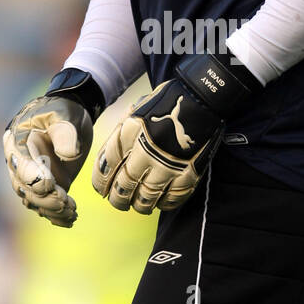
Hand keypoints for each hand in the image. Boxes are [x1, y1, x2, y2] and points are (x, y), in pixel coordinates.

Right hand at [2, 69, 103, 226]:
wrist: (70, 117)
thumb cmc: (64, 112)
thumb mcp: (65, 115)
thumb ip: (65, 132)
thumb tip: (68, 155)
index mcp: (17, 142)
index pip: (20, 164)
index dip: (33, 176)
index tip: (50, 183)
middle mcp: (20, 163)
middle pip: (25, 187)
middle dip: (44, 197)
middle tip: (65, 201)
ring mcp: (32, 178)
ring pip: (34, 200)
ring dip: (52, 209)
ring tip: (72, 211)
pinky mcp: (46, 188)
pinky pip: (45, 206)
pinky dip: (56, 216)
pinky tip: (71, 220)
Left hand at [92, 51, 257, 214]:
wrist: (202, 98)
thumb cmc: (167, 103)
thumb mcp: (136, 111)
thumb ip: (122, 135)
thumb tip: (109, 161)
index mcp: (129, 132)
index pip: (106, 165)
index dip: (101, 182)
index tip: (101, 189)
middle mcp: (146, 150)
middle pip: (124, 185)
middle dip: (118, 198)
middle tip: (118, 202)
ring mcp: (168, 163)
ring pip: (146, 197)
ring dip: (140, 205)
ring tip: (138, 205)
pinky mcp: (189, 172)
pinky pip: (173, 198)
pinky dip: (165, 203)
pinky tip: (160, 202)